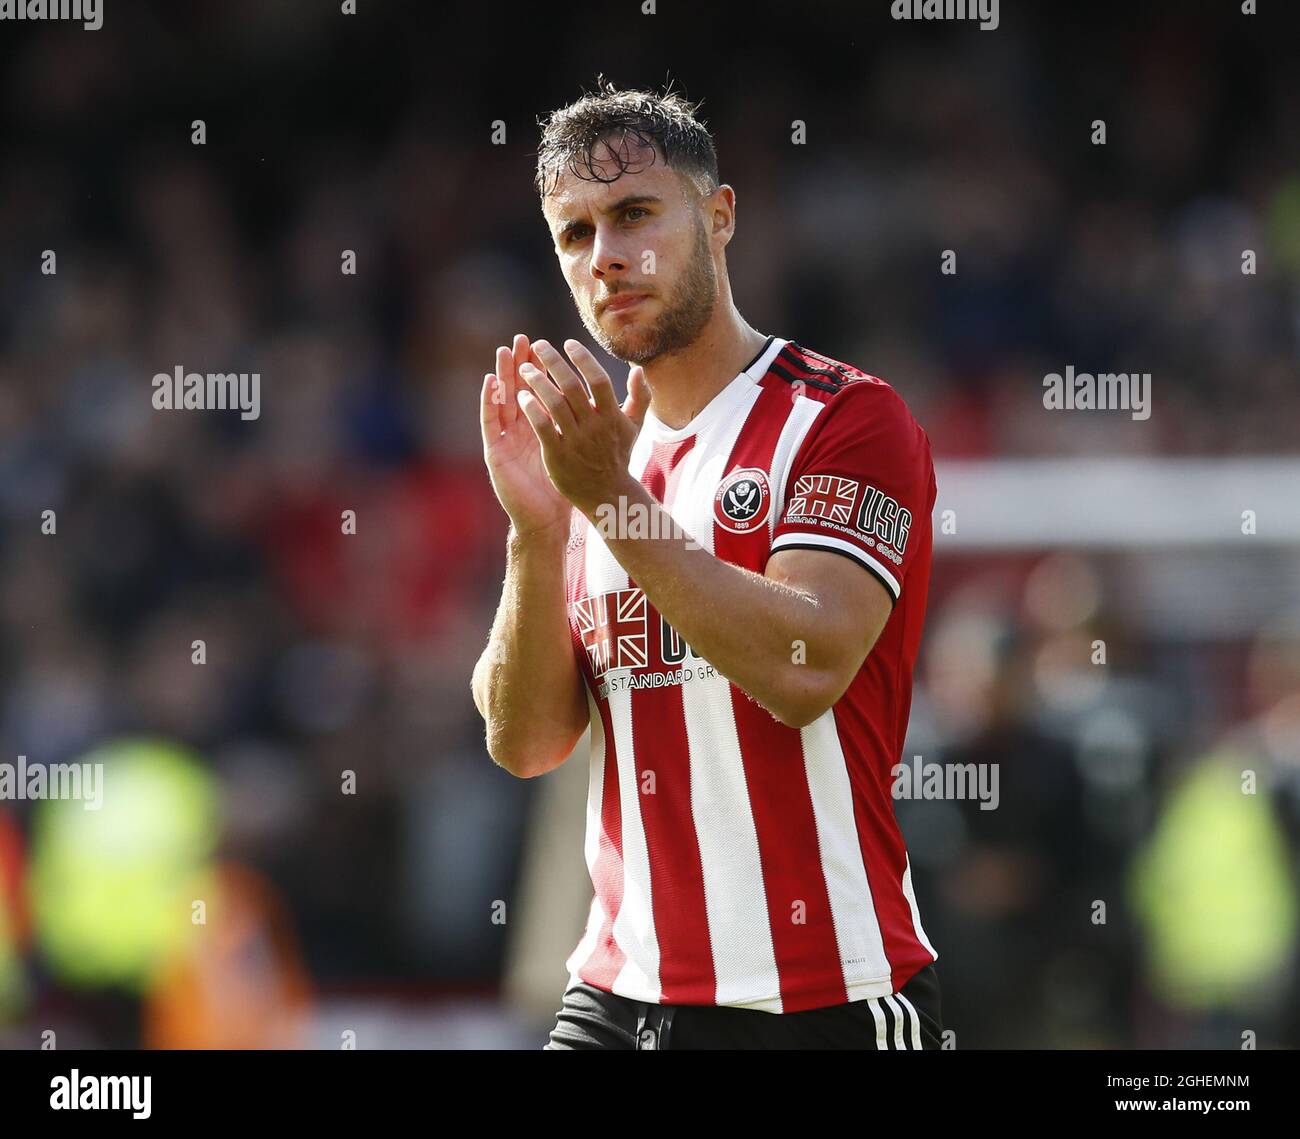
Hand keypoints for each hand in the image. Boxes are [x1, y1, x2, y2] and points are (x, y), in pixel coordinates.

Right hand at [480, 333, 573, 541]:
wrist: (548, 518)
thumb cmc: (566, 485)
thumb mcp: (581, 448)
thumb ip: (590, 423)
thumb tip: (606, 399)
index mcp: (542, 425)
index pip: (540, 390)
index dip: (543, 368)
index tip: (548, 344)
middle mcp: (521, 429)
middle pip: (519, 389)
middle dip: (521, 364)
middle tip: (524, 339)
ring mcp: (506, 439)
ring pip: (502, 400)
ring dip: (502, 375)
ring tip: (504, 351)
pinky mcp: (495, 452)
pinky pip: (489, 422)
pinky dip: (488, 401)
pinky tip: (490, 382)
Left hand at [516, 338, 650, 517]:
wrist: (606, 494)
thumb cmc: (618, 455)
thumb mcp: (634, 426)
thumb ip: (640, 397)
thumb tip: (639, 369)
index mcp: (612, 416)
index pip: (599, 379)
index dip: (584, 358)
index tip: (568, 343)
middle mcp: (595, 426)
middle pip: (572, 386)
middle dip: (554, 362)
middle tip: (539, 345)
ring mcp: (576, 441)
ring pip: (554, 404)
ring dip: (538, 382)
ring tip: (524, 368)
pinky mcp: (558, 456)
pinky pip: (543, 427)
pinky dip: (532, 409)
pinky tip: (521, 396)